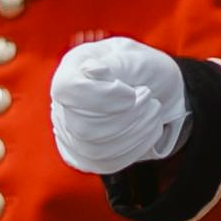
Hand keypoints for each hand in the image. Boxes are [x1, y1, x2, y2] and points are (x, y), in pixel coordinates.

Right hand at [51, 37, 185, 175]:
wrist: (157, 90)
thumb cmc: (143, 68)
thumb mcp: (135, 57)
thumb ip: (114, 63)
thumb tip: (91, 70)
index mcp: (71, 69)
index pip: (68, 89)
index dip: (103, 96)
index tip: (131, 92)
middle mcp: (63, 102)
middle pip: (83, 126)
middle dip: (127, 115)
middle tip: (149, 96)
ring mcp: (71, 132)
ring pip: (96, 149)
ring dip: (135, 131)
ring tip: (153, 109)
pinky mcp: (86, 155)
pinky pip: (107, 162)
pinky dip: (136, 146)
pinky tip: (149, 128)